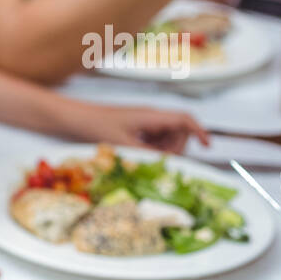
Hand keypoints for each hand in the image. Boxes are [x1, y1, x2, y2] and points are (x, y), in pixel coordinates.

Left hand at [72, 104, 209, 153]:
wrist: (73, 118)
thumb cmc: (94, 126)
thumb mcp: (122, 144)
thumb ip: (147, 154)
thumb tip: (168, 163)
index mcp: (151, 116)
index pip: (184, 119)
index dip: (199, 132)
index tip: (207, 147)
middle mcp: (150, 117)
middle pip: (179, 132)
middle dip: (175, 148)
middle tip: (156, 159)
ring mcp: (142, 123)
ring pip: (165, 139)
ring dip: (161, 151)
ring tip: (142, 158)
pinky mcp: (134, 129)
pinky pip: (152, 141)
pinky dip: (150, 150)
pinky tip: (136, 156)